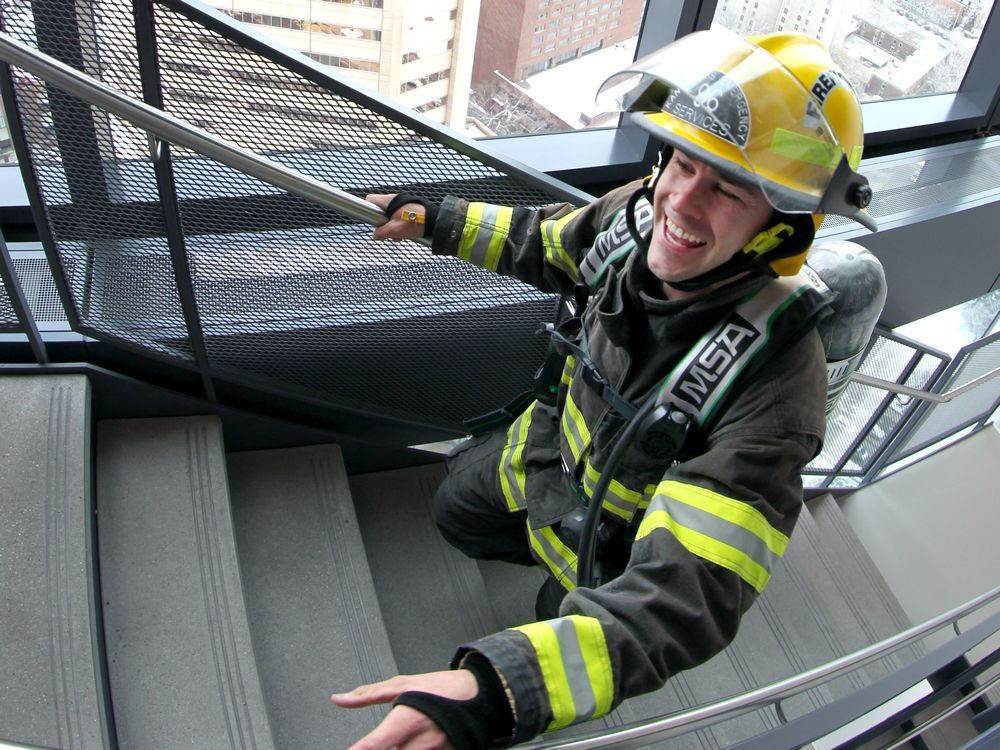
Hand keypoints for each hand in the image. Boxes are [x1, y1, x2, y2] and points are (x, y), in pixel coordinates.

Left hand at [331, 669, 477, 749]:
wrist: (480, 694)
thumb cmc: (442, 688)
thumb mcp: (403, 684)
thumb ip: (368, 694)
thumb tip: (339, 699)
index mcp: (405, 721)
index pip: (370, 745)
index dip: (357, 749)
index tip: (350, 749)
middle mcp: (420, 743)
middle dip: (386, 745)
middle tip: (392, 733)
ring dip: (402, 748)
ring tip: (411, 734)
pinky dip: (416, 749)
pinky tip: (420, 740)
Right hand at [367, 193, 426, 241]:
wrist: (435, 221)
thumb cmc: (415, 222)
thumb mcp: (394, 230)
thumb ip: (381, 233)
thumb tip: (375, 235)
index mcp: (388, 201)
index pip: (370, 199)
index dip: (368, 210)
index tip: (373, 221)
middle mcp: (394, 200)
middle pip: (380, 211)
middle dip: (382, 224)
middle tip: (387, 232)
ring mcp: (402, 204)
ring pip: (390, 216)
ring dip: (392, 227)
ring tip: (399, 236)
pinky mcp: (409, 209)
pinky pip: (398, 218)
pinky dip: (399, 226)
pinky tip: (405, 234)